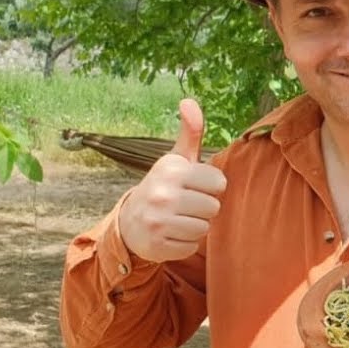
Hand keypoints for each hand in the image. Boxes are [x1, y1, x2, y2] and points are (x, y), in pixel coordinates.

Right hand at [117, 99, 227, 262]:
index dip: (210, 187)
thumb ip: (191, 132)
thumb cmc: (164, 186)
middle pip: (214, 207)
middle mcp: (162, 194)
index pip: (219, 183)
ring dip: (195, 226)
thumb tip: (189, 100)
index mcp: (171, 170)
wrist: (129, 222)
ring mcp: (157, 221)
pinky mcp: (157, 245)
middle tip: (185, 205)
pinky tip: (170, 234)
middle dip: (204, 208)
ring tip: (177, 218)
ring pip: (204, 228)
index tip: (193, 186)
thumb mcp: (176, 159)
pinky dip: (184, 243)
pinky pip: (191, 246)